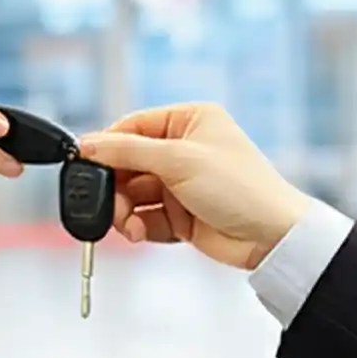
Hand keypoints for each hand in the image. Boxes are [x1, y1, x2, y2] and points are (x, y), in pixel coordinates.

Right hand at [78, 103, 308, 269]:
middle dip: (116, 186)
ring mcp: (182, 184)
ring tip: (128, 223)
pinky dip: (138, 226)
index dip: (108, 145)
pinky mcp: (181, 215)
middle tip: (108, 202)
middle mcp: (184, 149)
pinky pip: (146, 217)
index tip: (84, 161)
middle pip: (128, 163)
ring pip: (133, 194)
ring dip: (125, 210)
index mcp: (189, 121)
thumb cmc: (242, 188)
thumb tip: (89, 144)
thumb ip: (128, 151)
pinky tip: (139, 232)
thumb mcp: (179, 160)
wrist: (271, 237)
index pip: (133, 126)